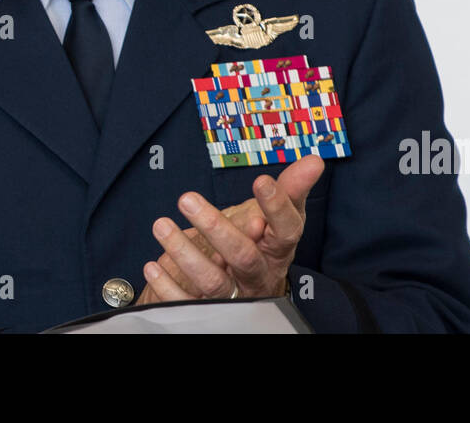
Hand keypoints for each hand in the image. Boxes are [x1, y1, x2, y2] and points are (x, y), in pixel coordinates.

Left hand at [136, 155, 325, 303]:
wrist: (244, 288)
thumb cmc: (262, 242)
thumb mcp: (278, 215)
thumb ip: (291, 188)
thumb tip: (315, 160)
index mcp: (279, 249)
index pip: (286, 230)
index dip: (276, 207)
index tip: (261, 180)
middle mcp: (260, 275)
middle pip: (243, 256)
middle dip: (216, 227)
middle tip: (186, 197)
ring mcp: (235, 295)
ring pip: (213, 281)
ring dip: (185, 252)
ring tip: (161, 225)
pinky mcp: (209, 310)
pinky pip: (189, 303)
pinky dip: (170, 285)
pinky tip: (154, 263)